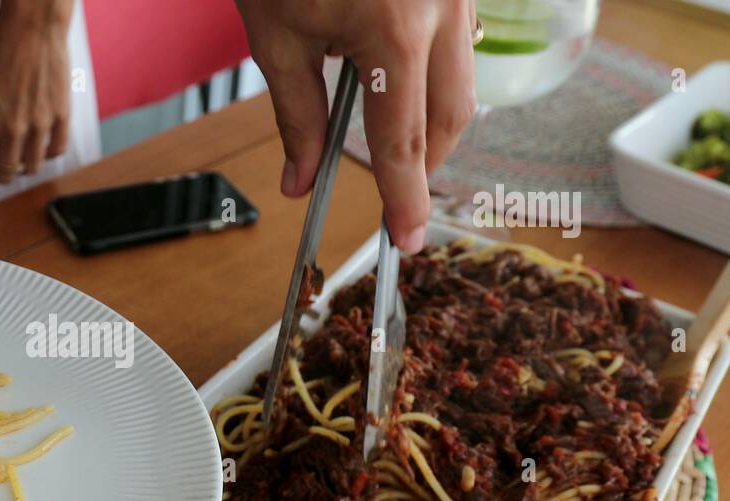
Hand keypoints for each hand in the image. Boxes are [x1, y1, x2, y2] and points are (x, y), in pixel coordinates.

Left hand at [0, 0, 74, 184]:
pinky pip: (56, 151)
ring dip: (22, 165)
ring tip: (20, 154)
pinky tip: (42, 144)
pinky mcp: (61, 117)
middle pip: (3, 175)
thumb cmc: (1, 49)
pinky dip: (48, 153)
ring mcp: (38, 125)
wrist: (32, 27)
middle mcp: (10, 129)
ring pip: (31, 168)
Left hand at [236, 0, 477, 253]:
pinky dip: (432, 81)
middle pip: (449, 117)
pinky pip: (458, 47)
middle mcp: (439, 12)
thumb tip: (300, 181)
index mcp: (392, 32)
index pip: (402, 141)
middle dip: (424, 164)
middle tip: (394, 197)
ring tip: (393, 148)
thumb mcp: (276, 37)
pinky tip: (400, 86)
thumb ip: (296, 116)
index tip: (405, 239)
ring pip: (462, 82)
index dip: (404, 197)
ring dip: (431, 124)